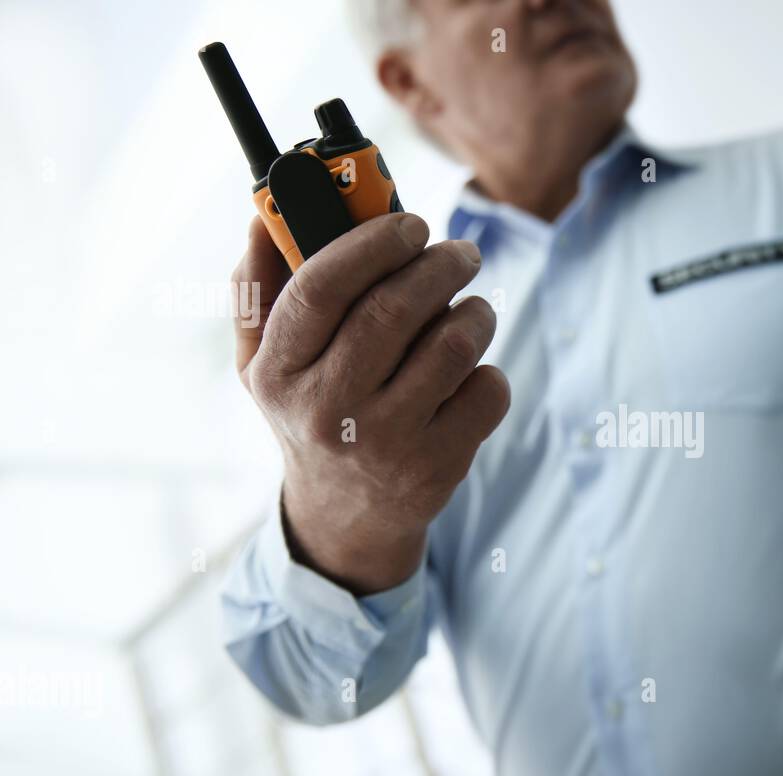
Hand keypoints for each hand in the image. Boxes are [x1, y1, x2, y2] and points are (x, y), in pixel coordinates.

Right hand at [229, 213, 509, 593]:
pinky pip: (486, 391)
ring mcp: (385, 442)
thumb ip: (257, 289)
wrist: (347, 514)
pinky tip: (471, 374)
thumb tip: (261, 219)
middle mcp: (327, 410)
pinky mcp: (437, 466)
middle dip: (440, 265)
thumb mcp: (265, 363)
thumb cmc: (310, 411)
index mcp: (278, 372)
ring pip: (451, 346)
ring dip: (474, 314)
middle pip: (394, 309)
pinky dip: (489, 370)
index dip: (373, 244)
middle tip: (460, 253)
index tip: (410, 223)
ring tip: (472, 310)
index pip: (321, 287)